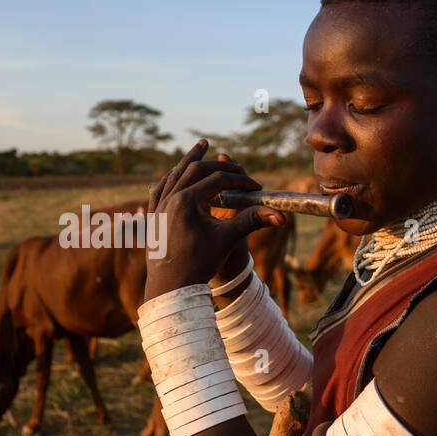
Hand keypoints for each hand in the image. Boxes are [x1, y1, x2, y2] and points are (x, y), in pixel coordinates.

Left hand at [145, 140, 286, 300]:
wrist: (171, 288)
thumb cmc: (200, 264)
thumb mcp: (228, 240)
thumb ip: (253, 221)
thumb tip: (283, 216)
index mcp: (187, 201)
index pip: (217, 180)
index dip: (240, 181)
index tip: (255, 187)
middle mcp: (169, 199)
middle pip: (194, 170)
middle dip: (215, 164)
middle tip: (230, 159)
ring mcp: (158, 207)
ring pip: (174, 175)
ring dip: (189, 161)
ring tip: (201, 147)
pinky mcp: (153, 216)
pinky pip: (160, 189)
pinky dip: (171, 178)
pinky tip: (174, 173)